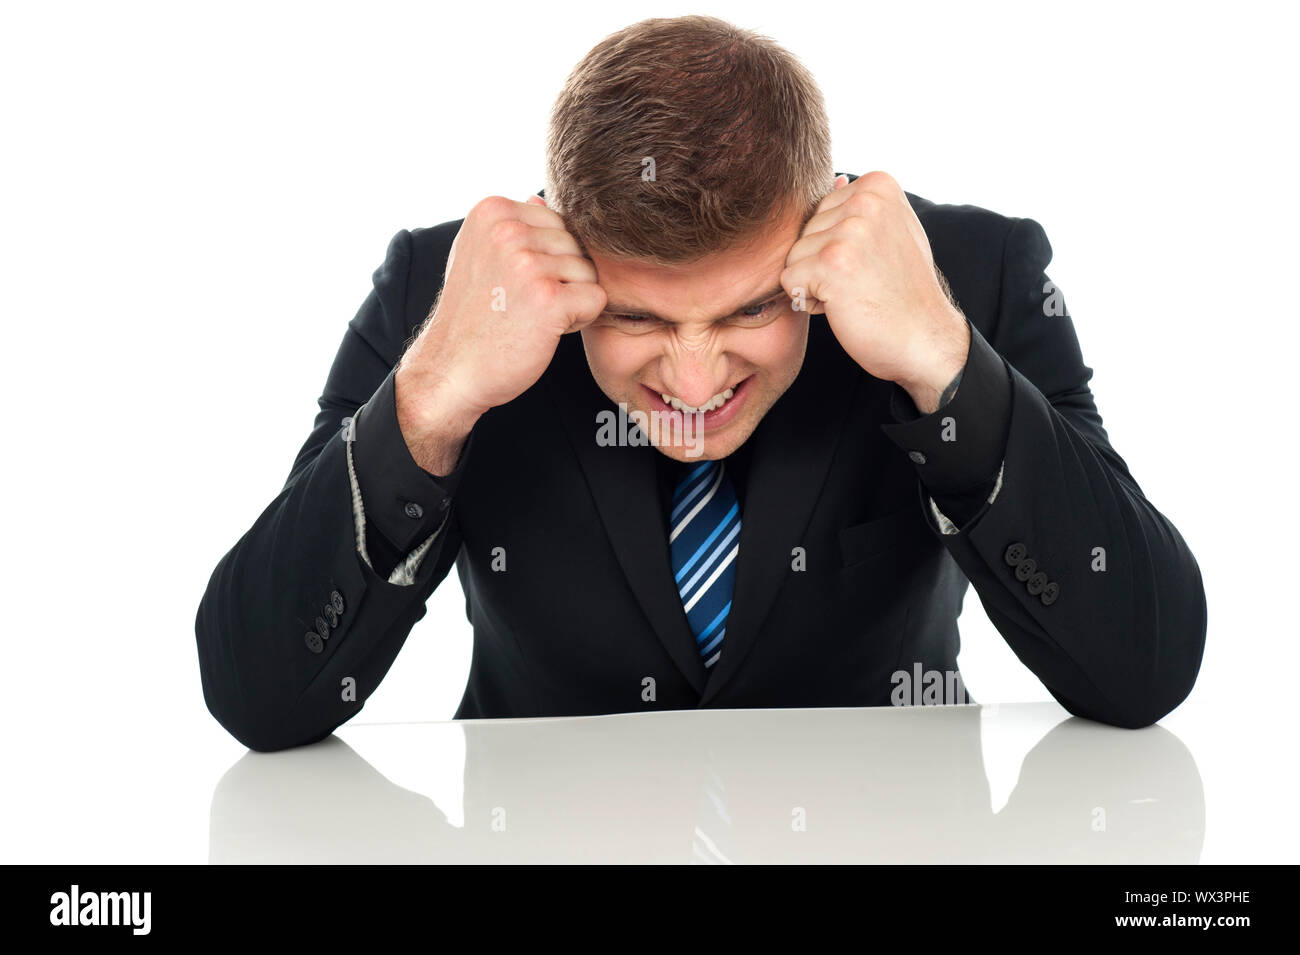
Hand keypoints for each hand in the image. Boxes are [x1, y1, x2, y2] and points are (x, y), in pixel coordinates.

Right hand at [394, 194, 606, 472]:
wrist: (450, 369)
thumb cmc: (472, 317)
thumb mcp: (479, 255)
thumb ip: (512, 226)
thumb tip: (540, 197)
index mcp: (492, 210)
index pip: (559, 222)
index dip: (549, 258)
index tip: (514, 283)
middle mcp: (508, 230)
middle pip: (578, 245)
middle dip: (563, 279)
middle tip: (523, 305)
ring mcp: (528, 263)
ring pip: (589, 272)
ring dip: (570, 301)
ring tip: (530, 317)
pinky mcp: (549, 298)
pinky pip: (596, 299)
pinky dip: (579, 320)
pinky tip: (544, 330)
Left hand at [780, 171, 969, 413]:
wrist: (925, 338)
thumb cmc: (902, 291)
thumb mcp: (890, 232)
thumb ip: (859, 207)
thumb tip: (833, 177)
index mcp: (878, 185)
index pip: (818, 211)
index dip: (833, 245)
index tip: (869, 262)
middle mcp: (865, 200)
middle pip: (802, 232)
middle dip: (821, 264)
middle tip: (863, 282)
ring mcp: (849, 230)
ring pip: (793, 257)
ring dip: (816, 284)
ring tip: (855, 292)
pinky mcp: (832, 263)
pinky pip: (789, 281)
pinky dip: (809, 301)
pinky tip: (844, 305)